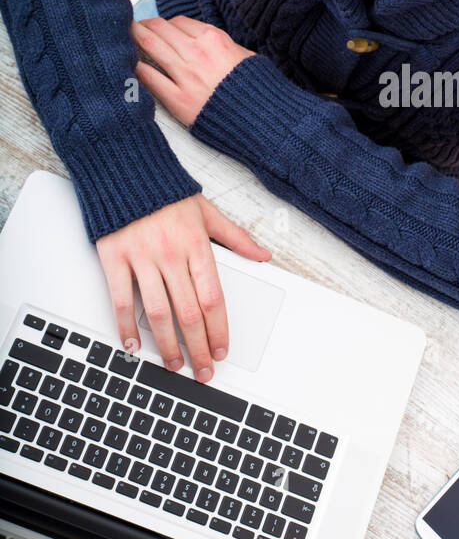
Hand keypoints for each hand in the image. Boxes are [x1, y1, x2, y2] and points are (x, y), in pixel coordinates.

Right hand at [95, 193, 271, 381]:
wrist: (124, 168)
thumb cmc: (166, 192)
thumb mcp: (208, 211)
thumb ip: (236, 238)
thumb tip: (264, 255)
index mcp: (196, 245)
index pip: (213, 298)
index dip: (219, 329)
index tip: (222, 350)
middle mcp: (171, 254)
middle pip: (189, 313)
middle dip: (199, 347)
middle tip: (203, 370)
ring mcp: (141, 258)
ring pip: (158, 313)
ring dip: (168, 344)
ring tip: (174, 363)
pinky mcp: (114, 258)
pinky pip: (122, 299)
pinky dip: (126, 326)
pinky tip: (133, 344)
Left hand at [131, 15, 254, 126]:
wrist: (263, 120)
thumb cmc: (257, 89)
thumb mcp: (246, 57)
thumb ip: (223, 46)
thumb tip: (207, 42)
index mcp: (214, 38)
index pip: (179, 22)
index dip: (165, 23)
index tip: (158, 27)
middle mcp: (197, 52)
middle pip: (160, 29)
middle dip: (144, 25)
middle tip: (132, 27)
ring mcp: (186, 76)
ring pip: (151, 46)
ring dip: (134, 38)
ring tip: (124, 37)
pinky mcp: (178, 99)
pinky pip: (149, 78)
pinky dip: (136, 68)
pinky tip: (127, 65)